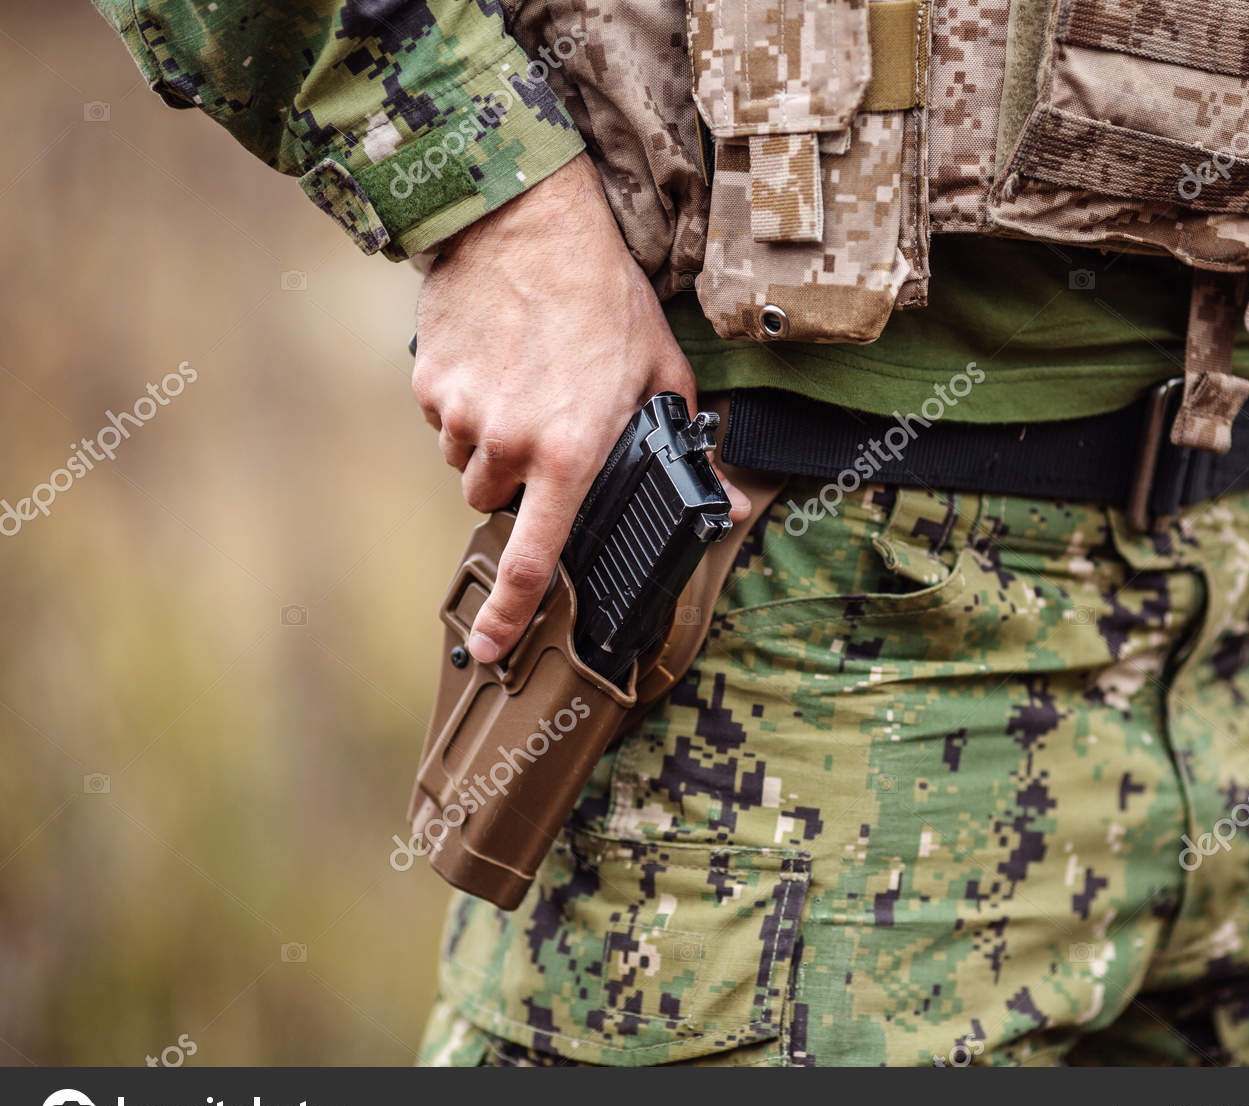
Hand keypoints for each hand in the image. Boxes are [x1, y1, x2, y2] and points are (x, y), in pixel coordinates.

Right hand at [412, 154, 749, 662]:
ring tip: (526, 381)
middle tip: (549, 424)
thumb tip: (727, 505)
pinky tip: (497, 358)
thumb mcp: (663, 374)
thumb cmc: (604, 299)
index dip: (508, 614)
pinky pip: (442, 418)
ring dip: (490, 441)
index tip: (489, 648)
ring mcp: (461, 413)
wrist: (527, 222)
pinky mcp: (429, 382)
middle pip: (495, 501)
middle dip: (518, 478)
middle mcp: (509, 444)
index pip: (532, 559)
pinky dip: (465, 403)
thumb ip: (687, 448)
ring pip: (466, 461)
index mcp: (571, 454)